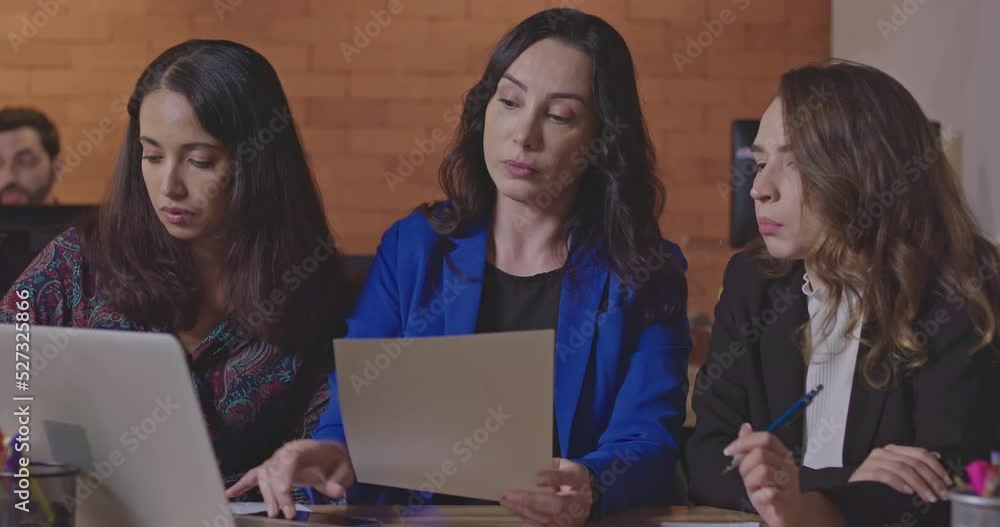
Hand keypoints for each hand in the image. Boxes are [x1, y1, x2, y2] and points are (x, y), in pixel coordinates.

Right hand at [225, 439, 355, 518]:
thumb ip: (338, 480)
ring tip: (272, 512)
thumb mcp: (342, 469)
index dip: (285, 475)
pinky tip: (230, 494)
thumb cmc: (334, 461)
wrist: (331, 455)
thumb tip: (337, 491)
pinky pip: (253, 476)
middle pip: (274, 470)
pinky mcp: (271, 470)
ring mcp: (276, 461)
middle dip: (278, 493)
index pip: (289, 458)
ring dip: (266, 495)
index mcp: (302, 447)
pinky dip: (241, 485)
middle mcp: (285, 452)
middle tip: (285, 512)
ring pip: (264, 476)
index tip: (284, 492)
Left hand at [501, 458, 592, 526]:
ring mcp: (567, 523)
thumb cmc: (575, 480)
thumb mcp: (570, 469)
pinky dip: (526, 519)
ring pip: (544, 520)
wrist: (586, 498)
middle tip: (508, 495)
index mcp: (579, 492)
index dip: (550, 484)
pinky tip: (515, 511)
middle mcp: (575, 511)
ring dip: (522, 511)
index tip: (536, 479)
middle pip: (552, 509)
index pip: (563, 491)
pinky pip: (541, 526)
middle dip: (528, 502)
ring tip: (506, 502)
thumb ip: (556, 472)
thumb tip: (538, 478)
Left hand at [725, 423, 800, 526]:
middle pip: (760, 453)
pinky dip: (759, 495)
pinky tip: (761, 496)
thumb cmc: (772, 491)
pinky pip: (769, 492)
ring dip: (751, 482)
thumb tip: (745, 427)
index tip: (728, 451)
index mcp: (782, 455)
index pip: (765, 438)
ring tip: (756, 489)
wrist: (789, 516)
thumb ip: (751, 449)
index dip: (744, 441)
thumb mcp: (758, 467)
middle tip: (748, 478)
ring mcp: (789, 483)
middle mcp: (788, 466)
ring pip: (762, 471)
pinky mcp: (786, 501)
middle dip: (745, 467)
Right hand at [849, 444, 950, 502]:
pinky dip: (900, 484)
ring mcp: (873, 460)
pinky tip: (909, 492)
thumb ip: (915, 464)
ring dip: (920, 484)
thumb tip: (937, 457)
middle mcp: (884, 452)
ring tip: (929, 497)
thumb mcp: (899, 472)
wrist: (854, 492)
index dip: (937, 467)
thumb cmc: (879, 483)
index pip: (921, 453)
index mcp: (894, 450)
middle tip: (941, 493)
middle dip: (931, 479)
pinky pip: (886, 476)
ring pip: (903, 468)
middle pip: (914, 461)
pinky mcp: (865, 472)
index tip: (948, 482)